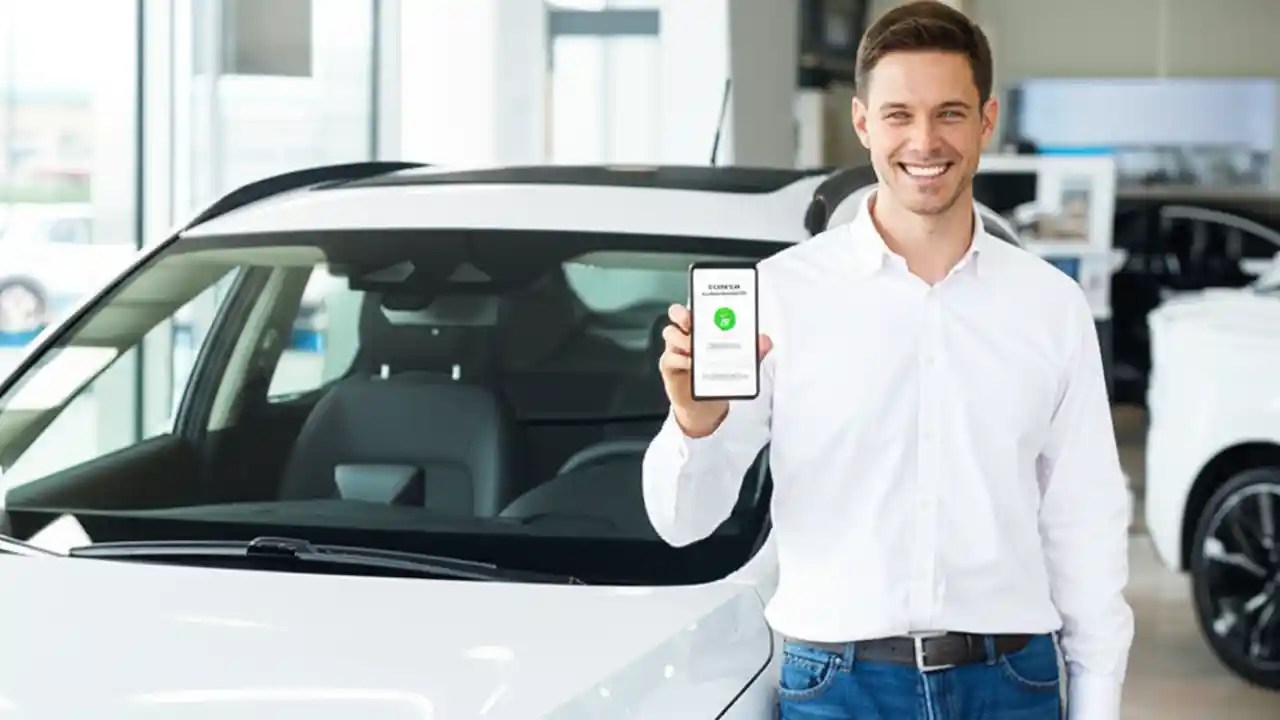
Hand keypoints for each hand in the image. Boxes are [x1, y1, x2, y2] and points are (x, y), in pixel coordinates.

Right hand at [658, 303, 771, 437]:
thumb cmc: (718, 375)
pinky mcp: (669, 366)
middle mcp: (686, 334)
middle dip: (684, 313)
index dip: (698, 302)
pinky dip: (682, 360)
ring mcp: (676, 349)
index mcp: (702, 327)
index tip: (708, 303)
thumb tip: (765, 341)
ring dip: (684, 338)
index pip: (696, 307)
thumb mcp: (739, 361)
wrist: (707, 403)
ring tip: (697, 348)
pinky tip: (693, 365)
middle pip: (676, 313)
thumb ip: (753, 351)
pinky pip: (670, 357)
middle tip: (694, 321)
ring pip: (670, 333)